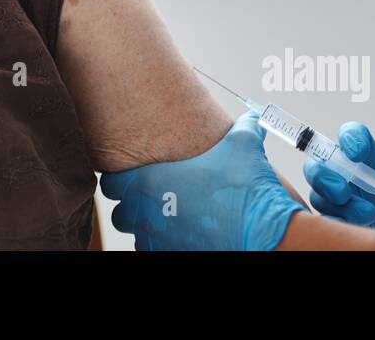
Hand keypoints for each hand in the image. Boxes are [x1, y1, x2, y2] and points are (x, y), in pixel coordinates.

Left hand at [99, 111, 304, 249]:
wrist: (263, 232)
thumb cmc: (246, 189)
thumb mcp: (244, 144)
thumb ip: (243, 126)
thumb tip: (251, 118)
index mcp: (150, 181)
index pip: (111, 182)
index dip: (121, 178)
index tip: (134, 175)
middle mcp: (147, 212)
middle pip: (121, 212)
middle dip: (133, 205)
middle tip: (153, 197)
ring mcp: (158, 239)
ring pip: (136, 234)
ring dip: (148, 225)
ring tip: (170, 216)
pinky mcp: (170, 255)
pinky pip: (153, 250)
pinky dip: (162, 243)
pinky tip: (182, 233)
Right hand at [303, 122, 374, 239]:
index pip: (354, 137)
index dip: (350, 138)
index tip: (356, 153)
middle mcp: (355, 180)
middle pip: (322, 163)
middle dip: (324, 175)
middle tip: (344, 193)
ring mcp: (345, 203)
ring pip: (319, 194)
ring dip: (333, 204)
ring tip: (366, 218)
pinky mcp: (341, 225)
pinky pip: (322, 220)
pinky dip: (332, 223)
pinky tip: (355, 230)